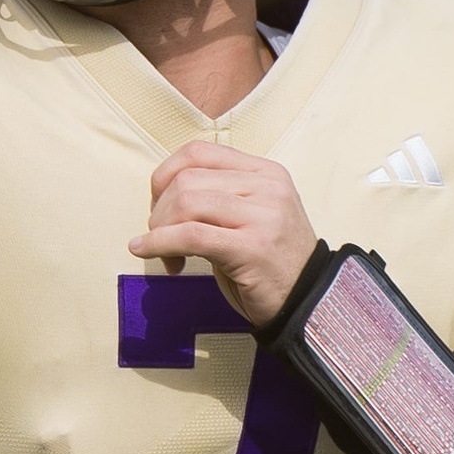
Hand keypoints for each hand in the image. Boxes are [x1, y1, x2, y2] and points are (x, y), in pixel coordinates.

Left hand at [128, 141, 319, 324]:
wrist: (308, 301)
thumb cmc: (268, 262)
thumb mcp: (249, 215)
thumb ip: (215, 196)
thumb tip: (160, 195)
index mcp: (266, 172)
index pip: (198, 152)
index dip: (165, 175)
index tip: (158, 204)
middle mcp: (268, 187)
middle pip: (187, 179)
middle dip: (159, 210)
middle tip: (159, 238)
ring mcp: (263, 216)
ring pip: (186, 203)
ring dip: (159, 229)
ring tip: (165, 254)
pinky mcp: (252, 248)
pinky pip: (190, 236)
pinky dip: (159, 243)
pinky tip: (146, 251)